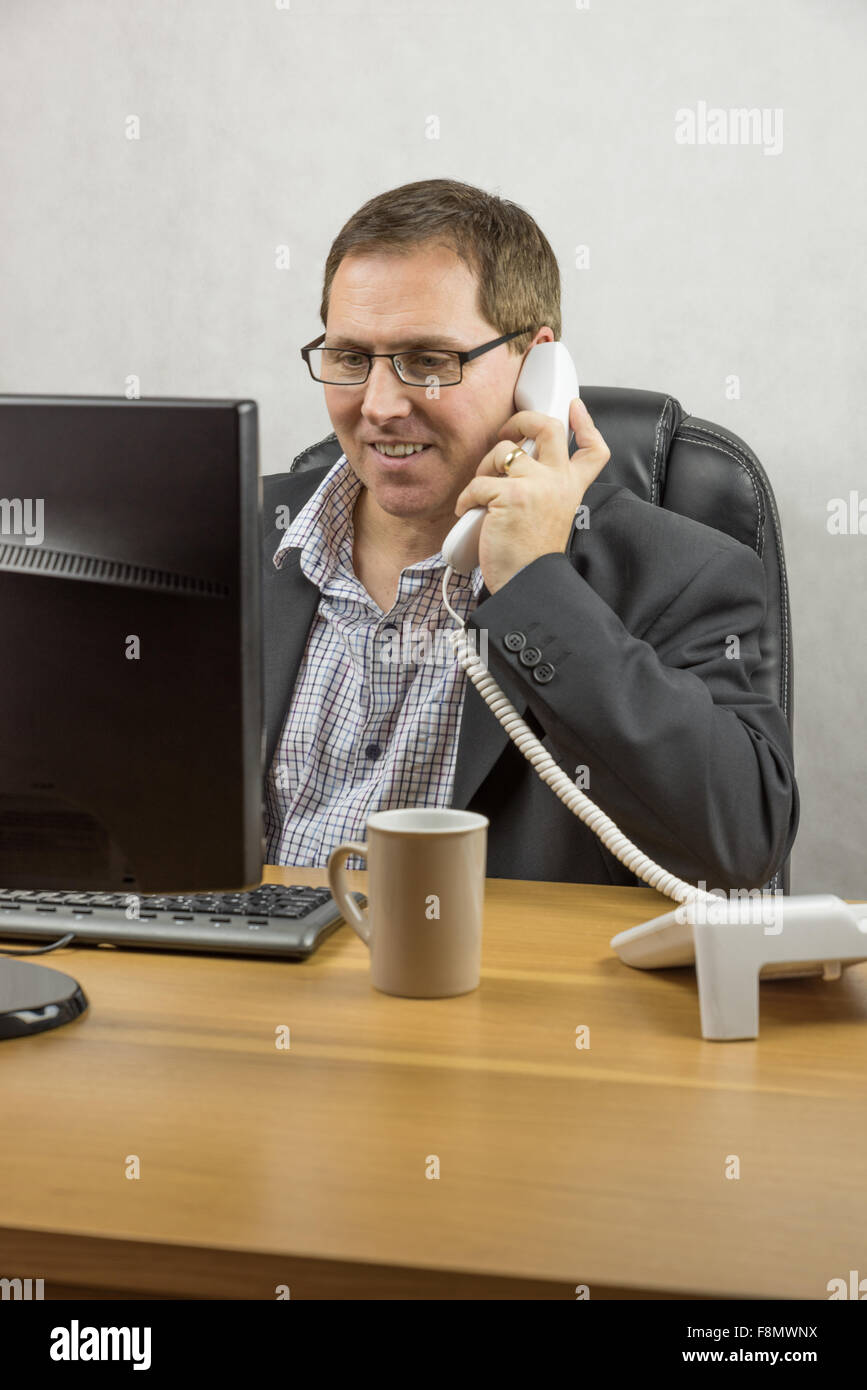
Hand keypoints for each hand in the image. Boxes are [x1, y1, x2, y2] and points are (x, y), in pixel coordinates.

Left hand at [453, 398, 610, 593]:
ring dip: (484, 466)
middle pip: (548, 427)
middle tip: (508, 429)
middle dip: (522, 419)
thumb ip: (544, 486)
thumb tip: (517, 458)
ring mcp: (536, 485)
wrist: (527, 583)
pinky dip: (466, 497)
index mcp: (571, 488)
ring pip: (503, 450)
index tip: (575, 407)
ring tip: (481, 488)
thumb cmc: (531, 555)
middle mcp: (558, 481)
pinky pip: (478, 482)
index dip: (586, 424)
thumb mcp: (550, 514)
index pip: (593, 450)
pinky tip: (467, 511)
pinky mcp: (510, 494)